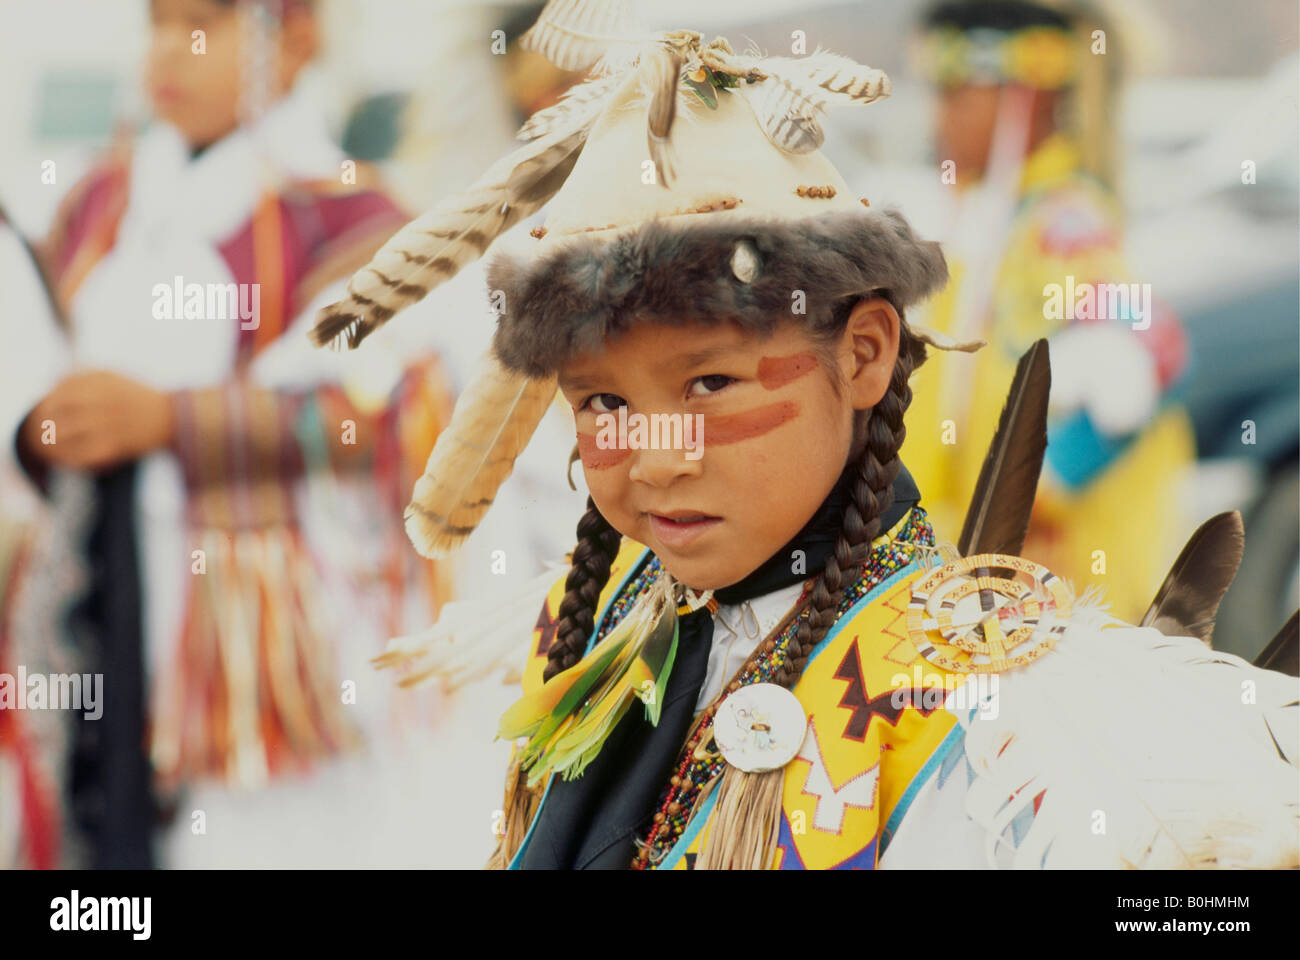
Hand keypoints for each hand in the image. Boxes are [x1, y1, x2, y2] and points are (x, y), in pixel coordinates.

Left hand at [18, 370, 174, 470]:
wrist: (175, 418)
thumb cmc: (139, 396)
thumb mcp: (113, 374)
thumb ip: (82, 373)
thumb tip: (53, 380)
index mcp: (102, 382)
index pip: (61, 391)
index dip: (48, 401)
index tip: (45, 410)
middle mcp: (105, 402)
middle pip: (59, 413)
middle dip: (45, 422)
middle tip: (41, 431)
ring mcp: (111, 425)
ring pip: (67, 435)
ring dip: (51, 443)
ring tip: (47, 448)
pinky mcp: (118, 446)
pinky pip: (84, 455)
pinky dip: (70, 459)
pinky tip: (65, 460)